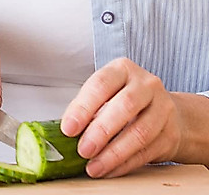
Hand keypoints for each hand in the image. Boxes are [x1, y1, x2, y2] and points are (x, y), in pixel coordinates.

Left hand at [62, 58, 181, 177]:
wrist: (173, 115)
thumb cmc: (129, 101)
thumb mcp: (109, 93)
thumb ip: (90, 107)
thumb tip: (67, 130)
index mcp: (123, 69)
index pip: (101, 84)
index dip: (83, 108)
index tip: (68, 129)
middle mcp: (146, 85)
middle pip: (124, 107)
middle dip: (100, 132)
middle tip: (83, 150)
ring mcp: (163, 109)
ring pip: (139, 133)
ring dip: (113, 154)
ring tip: (94, 166)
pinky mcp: (171, 134)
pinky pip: (147, 152)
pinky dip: (125, 164)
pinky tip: (110, 170)